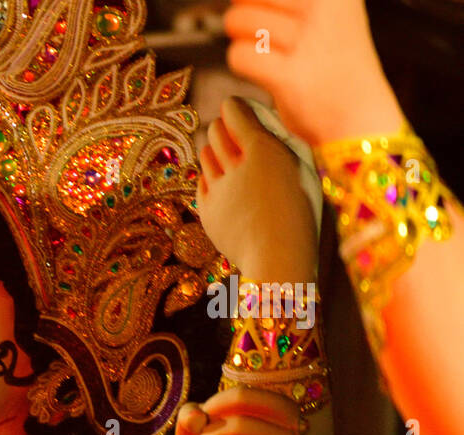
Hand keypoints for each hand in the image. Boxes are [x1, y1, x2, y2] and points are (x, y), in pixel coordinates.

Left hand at [197, 97, 316, 281]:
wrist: (279, 258)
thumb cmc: (302, 212)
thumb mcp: (303, 168)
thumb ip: (282, 141)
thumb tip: (263, 121)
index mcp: (263, 150)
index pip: (234, 111)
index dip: (234, 108)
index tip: (236, 110)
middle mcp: (235, 165)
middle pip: (214, 131)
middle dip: (222, 128)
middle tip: (232, 133)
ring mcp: (216, 188)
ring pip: (204, 154)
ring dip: (215, 151)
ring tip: (230, 161)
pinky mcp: (205, 208)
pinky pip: (200, 180)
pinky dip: (209, 176)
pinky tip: (224, 183)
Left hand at [224, 0, 405, 145]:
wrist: (359, 115)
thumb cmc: (334, 65)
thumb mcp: (326, 15)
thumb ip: (288, 3)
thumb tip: (238, 0)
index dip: (256, 3)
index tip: (274, 23)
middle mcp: (325, 7)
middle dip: (243, 19)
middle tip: (268, 43)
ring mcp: (309, 41)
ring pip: (236, 21)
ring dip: (242, 42)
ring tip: (269, 57)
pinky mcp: (290, 75)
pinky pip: (239, 55)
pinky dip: (243, 66)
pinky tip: (265, 73)